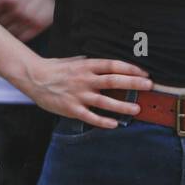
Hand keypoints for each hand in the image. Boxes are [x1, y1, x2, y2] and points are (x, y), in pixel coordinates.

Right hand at [25, 56, 152, 127]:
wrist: (34, 77)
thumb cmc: (57, 68)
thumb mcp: (76, 60)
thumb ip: (93, 64)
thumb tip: (111, 66)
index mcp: (87, 65)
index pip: (113, 65)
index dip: (130, 68)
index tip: (144, 72)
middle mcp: (85, 79)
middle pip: (114, 81)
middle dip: (134, 83)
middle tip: (149, 86)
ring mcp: (78, 95)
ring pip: (105, 101)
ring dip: (123, 106)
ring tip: (137, 109)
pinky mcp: (71, 109)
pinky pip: (90, 117)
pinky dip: (103, 121)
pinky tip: (115, 124)